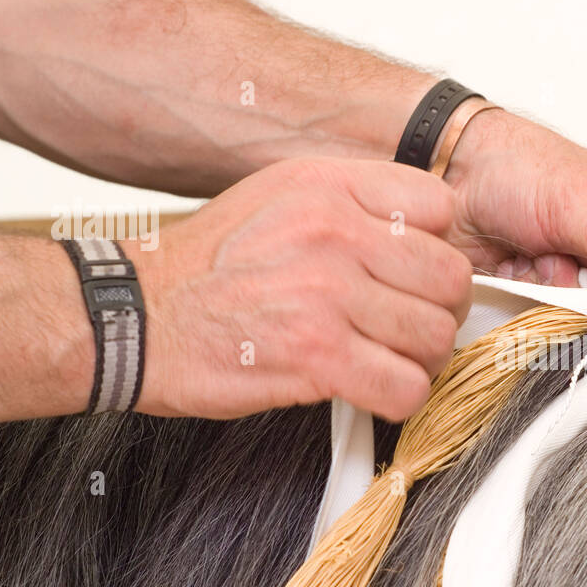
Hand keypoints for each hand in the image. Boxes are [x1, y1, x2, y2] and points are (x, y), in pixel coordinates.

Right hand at [132, 158, 470, 421]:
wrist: (135, 317)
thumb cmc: (206, 267)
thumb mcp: (279, 198)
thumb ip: (354, 205)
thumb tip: (424, 231)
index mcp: (328, 188)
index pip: (441, 208)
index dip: (437, 249)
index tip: (417, 274)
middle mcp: (333, 233)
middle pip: (450, 278)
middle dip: (438, 312)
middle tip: (409, 328)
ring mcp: (326, 295)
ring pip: (434, 336)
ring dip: (420, 361)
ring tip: (387, 361)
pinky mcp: (316, 356)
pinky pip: (405, 386)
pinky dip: (399, 398)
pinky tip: (374, 391)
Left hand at [442, 109, 586, 313]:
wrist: (452, 173)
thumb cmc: (522, 168)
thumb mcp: (581, 202)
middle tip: (566, 270)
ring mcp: (578, 287)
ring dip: (558, 303)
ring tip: (535, 261)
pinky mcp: (541, 304)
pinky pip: (548, 329)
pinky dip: (529, 306)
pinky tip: (514, 271)